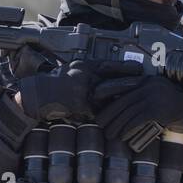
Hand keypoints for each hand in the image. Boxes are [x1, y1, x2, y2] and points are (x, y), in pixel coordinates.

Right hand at [15, 59, 142, 122]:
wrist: (39, 93)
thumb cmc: (56, 81)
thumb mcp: (73, 70)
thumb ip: (90, 72)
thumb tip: (107, 73)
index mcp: (84, 66)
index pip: (109, 65)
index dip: (125, 67)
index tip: (139, 68)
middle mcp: (85, 77)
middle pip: (112, 80)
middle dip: (128, 83)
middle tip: (143, 83)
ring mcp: (82, 92)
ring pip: (107, 97)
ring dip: (120, 100)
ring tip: (134, 102)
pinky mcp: (80, 106)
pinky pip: (96, 111)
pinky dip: (105, 114)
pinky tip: (118, 117)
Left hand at [93, 75, 182, 150]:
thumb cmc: (170, 101)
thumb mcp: (154, 90)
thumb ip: (139, 92)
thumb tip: (120, 102)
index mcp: (144, 80)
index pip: (120, 85)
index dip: (106, 93)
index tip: (96, 101)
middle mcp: (146, 86)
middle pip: (121, 101)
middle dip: (108, 114)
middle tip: (99, 123)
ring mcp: (151, 98)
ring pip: (127, 113)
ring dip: (116, 125)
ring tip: (109, 134)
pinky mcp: (156, 110)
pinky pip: (137, 120)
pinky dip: (127, 129)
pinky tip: (122, 136)